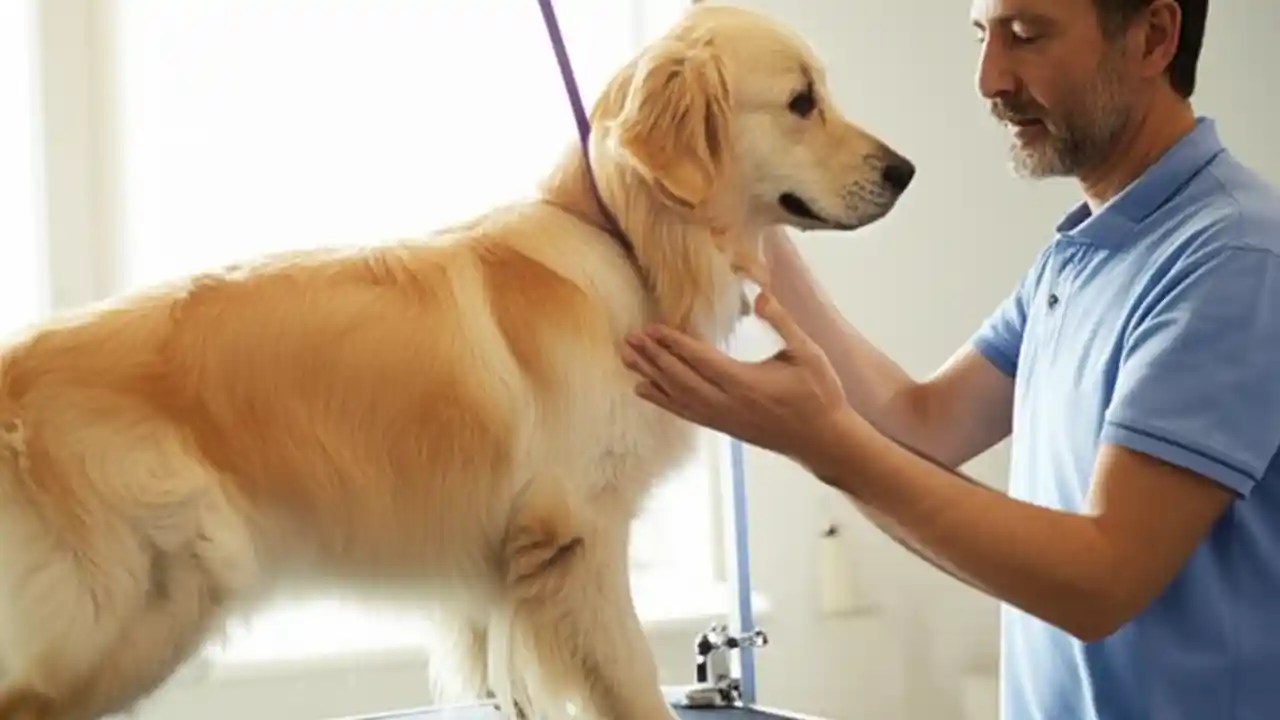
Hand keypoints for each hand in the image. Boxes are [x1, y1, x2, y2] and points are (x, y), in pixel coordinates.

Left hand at [621, 291, 852, 471]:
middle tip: (629, 339)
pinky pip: (685, 413)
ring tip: (627, 359)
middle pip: (680, 378)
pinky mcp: (723, 428)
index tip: (651, 329)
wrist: (824, 440)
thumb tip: (761, 293)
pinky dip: (662, 400)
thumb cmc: (820, 393)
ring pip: (678, 397)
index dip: (673, 344)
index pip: (700, 360)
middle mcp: (728, 404)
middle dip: (653, 358)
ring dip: (651, 376)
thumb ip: (783, 323)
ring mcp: (723, 419)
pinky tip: (643, 390)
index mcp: (746, 383)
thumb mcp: (808, 353)